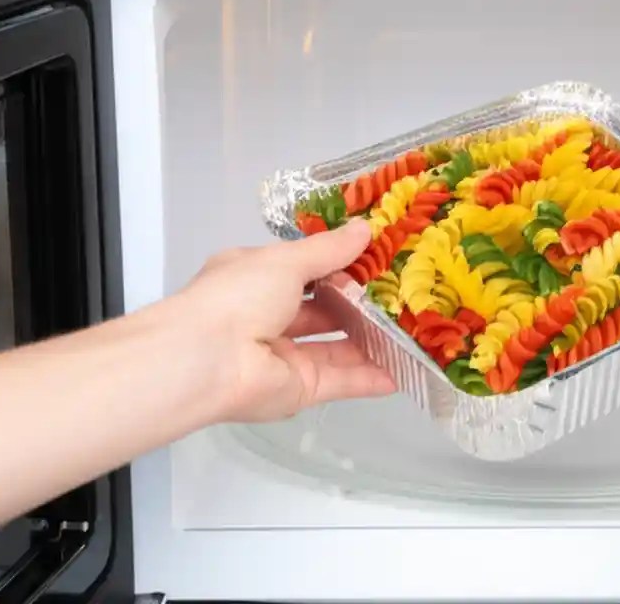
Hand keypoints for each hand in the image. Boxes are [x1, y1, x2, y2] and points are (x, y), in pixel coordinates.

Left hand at [173, 219, 395, 421]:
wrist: (207, 360)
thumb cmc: (239, 296)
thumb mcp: (286, 260)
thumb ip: (329, 250)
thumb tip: (364, 229)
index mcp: (256, 279)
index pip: (302, 269)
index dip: (338, 263)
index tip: (377, 255)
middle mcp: (268, 317)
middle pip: (322, 311)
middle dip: (359, 304)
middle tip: (403, 293)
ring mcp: (284, 357)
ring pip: (335, 347)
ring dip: (370, 340)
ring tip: (412, 329)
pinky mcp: (299, 390)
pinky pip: (340, 381)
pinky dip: (370, 377)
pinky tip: (404, 370)